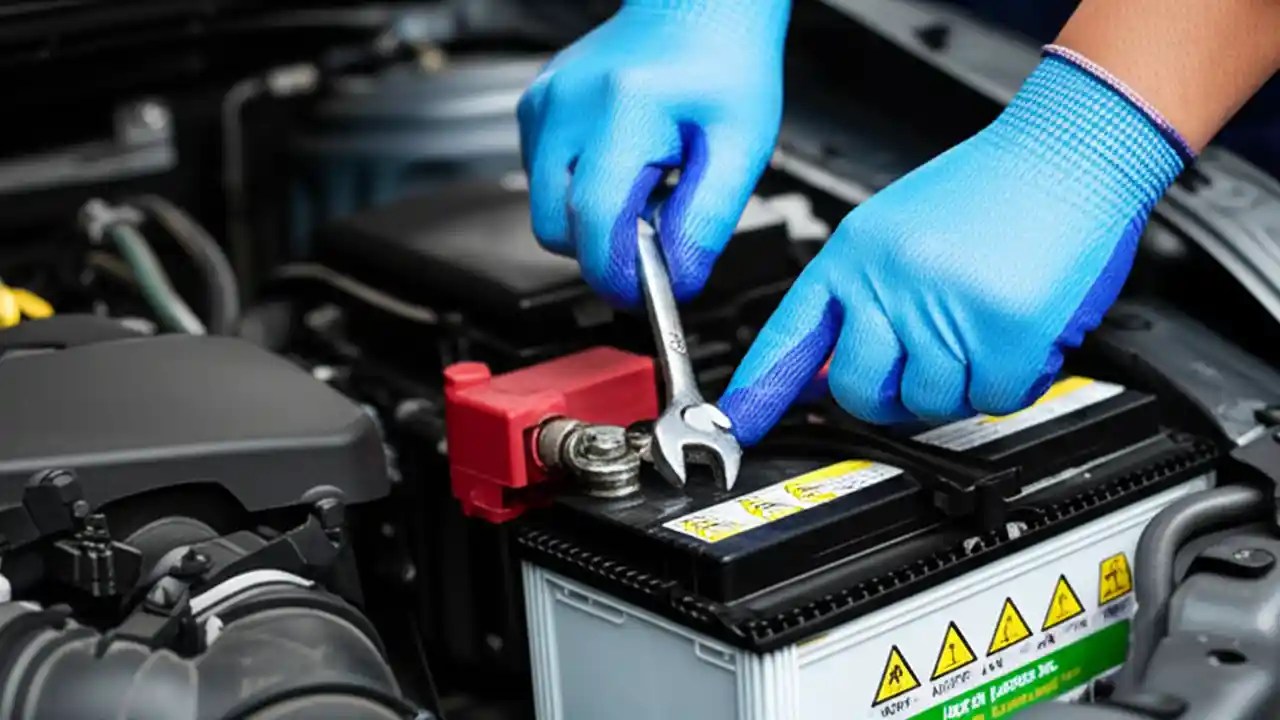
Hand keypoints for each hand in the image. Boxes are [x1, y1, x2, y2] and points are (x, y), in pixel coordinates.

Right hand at [517, 1, 788, 306]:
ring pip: (545, 209)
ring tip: (644, 185)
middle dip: (602, 249)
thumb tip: (679, 282)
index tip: (647, 292)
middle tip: (654, 231)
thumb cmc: (723, 66)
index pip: (594, 221)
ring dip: (592, 219)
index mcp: (625, 108)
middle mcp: (569, 104)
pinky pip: (543, 180)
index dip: (618, 273)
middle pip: (556, 227)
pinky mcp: (534, 107)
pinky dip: (580, 190)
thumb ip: (706, 222)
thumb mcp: (739, 149)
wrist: (698, 6)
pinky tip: (622, 165)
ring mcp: (544, 103)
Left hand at [719, 55, 1185, 444]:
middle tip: (927, 366)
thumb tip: (829, 366)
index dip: (760, 390)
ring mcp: (943, 307)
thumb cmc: (994, 189)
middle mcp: (888, 281)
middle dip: (892, 397)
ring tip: (986, 324)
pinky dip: (1016, 378)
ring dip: (966, 380)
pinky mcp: (1003, 330)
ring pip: (932, 402)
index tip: (739, 425)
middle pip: (859, 392)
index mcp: (853, 255)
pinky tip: (1022, 332)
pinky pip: (996, 398)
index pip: (789, 337)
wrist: (1072, 147)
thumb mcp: (896, 231)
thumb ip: (862, 295)